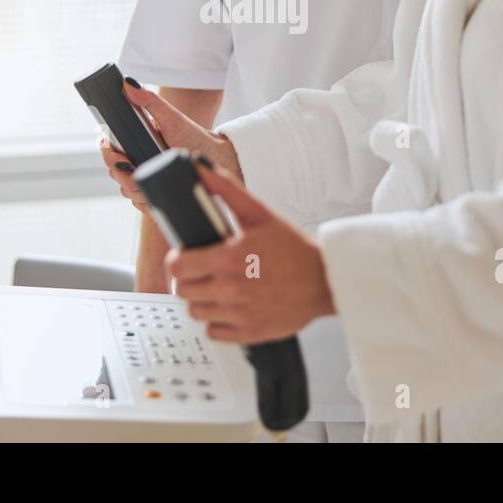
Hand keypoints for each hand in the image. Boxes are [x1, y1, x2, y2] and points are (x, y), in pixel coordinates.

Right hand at [99, 79, 240, 210]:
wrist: (217, 161)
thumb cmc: (195, 137)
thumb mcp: (172, 118)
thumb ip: (149, 101)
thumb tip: (128, 82)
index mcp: (137, 140)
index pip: (109, 147)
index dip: (106, 151)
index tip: (114, 153)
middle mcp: (138, 160)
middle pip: (113, 170)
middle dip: (120, 172)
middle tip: (132, 167)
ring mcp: (146, 178)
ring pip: (125, 189)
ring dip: (134, 187)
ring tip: (150, 178)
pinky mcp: (155, 195)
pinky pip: (139, 204)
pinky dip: (145, 201)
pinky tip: (155, 193)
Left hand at [167, 159, 334, 344]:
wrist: (325, 281)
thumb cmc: (293, 249)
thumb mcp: (259, 213)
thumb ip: (226, 190)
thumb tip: (200, 170)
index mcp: (229, 259)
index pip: (177, 267)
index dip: (177, 260)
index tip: (184, 257)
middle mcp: (231, 289)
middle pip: (182, 291)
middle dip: (189, 279)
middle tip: (202, 271)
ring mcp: (239, 314)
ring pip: (196, 312)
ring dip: (201, 300)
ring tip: (216, 287)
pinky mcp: (248, 332)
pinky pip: (214, 332)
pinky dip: (217, 321)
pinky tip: (229, 306)